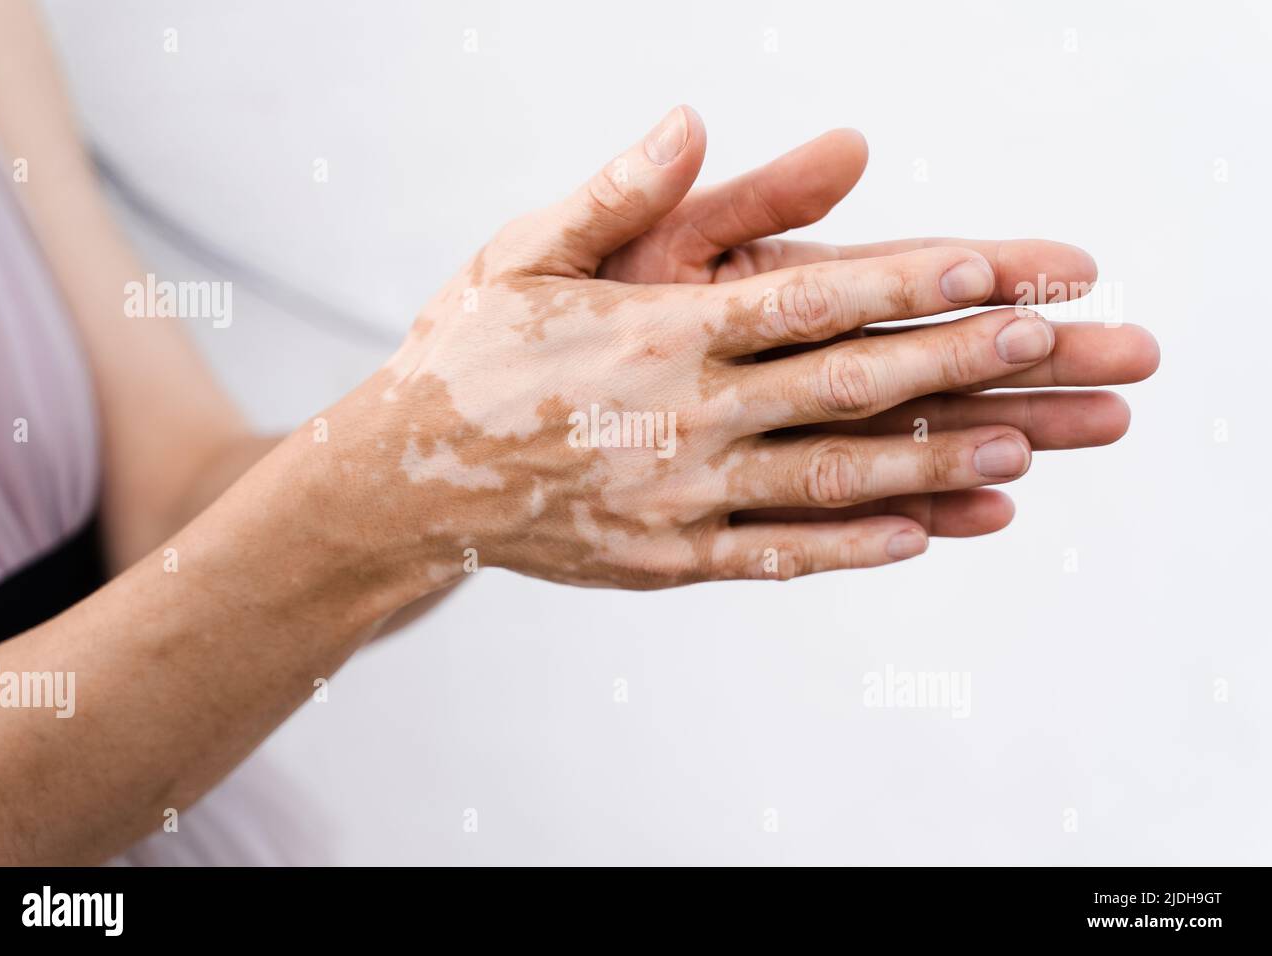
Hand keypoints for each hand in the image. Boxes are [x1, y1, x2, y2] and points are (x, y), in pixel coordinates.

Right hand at [323, 106, 1151, 592]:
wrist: (403, 479)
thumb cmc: (469, 354)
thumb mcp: (525, 253)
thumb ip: (618, 193)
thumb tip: (694, 117)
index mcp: (659, 332)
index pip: (809, 300)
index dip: (911, 281)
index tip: (998, 264)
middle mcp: (683, 415)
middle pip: (846, 387)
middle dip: (959, 362)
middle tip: (1056, 345)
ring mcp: (678, 495)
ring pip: (828, 480)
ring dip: (930, 464)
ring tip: (1022, 448)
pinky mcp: (664, 557)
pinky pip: (771, 555)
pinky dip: (850, 548)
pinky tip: (921, 538)